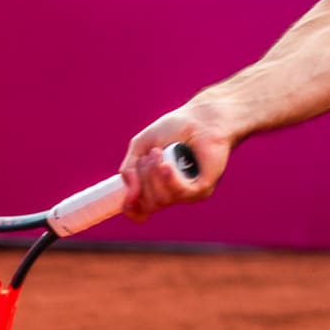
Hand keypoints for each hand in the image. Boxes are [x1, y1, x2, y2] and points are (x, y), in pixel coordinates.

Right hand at [119, 102, 234, 220]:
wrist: (202, 118)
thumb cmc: (174, 129)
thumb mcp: (141, 146)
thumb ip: (128, 169)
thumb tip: (130, 195)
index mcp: (157, 186)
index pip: (141, 211)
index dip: (131, 208)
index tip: (126, 199)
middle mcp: (172, 193)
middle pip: (148, 204)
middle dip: (142, 179)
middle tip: (151, 154)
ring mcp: (188, 192)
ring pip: (161, 199)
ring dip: (154, 175)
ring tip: (159, 151)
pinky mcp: (202, 187)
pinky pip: (181, 193)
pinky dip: (170, 180)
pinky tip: (166, 165)